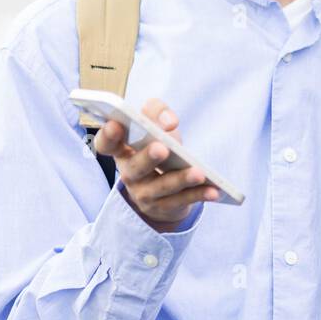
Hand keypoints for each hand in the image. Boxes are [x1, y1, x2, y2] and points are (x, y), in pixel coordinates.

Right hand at [93, 98, 217, 231]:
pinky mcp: (162, 207)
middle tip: (162, 148)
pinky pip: (181, 201)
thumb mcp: (156, 126)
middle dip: (148, 158)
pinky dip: (198, 194)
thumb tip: (168, 122)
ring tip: (199, 173)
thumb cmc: (158, 145)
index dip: (108, 135)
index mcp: (122, 151)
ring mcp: (143, 193)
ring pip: (162, 187)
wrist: (165, 187)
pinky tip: (214, 190)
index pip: (106, 144)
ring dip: (181, 179)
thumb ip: (157, 112)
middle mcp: (129, 173)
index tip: (115, 124)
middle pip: (136, 167)